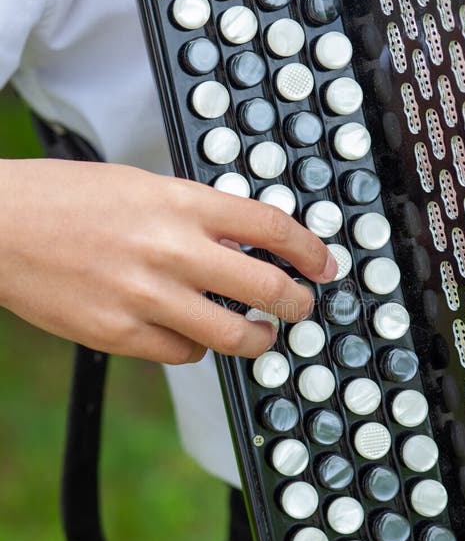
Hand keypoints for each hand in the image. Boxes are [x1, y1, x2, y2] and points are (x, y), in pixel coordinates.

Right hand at [0, 158, 337, 363]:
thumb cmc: (66, 199)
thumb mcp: (142, 186)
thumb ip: (196, 215)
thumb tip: (244, 245)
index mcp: (180, 202)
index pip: (272, 228)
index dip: (310, 251)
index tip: (323, 266)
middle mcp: (171, 250)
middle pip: (268, 289)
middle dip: (298, 305)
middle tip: (301, 309)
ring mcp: (146, 297)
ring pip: (234, 336)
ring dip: (258, 339)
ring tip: (260, 336)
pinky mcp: (120, 334)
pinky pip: (184, 354)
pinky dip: (197, 347)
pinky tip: (190, 335)